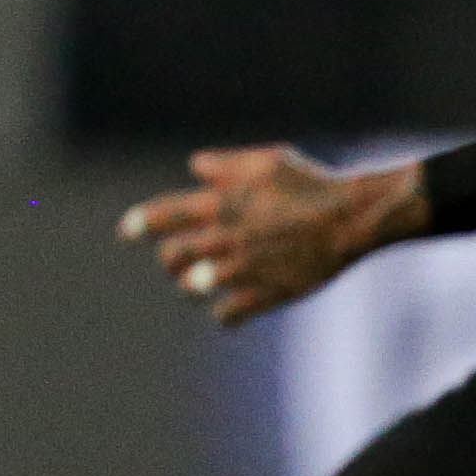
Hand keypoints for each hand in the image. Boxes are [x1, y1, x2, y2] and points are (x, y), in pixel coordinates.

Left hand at [117, 147, 425, 325]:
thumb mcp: (268, 160)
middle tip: (175, 262)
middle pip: (173, 256)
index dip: (140, 223)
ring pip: (194, 286)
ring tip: (200, 282)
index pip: (165, 215)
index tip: (126, 231)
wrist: (349, 219)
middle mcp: (225, 237)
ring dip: (192, 285)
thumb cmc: (310, 183)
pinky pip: (227, 315)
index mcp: (222, 202)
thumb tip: (195, 165)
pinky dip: (222, 313)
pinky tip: (228, 308)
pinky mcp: (264, 294)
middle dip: (170, 260)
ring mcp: (243, 268)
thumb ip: (226, 165)